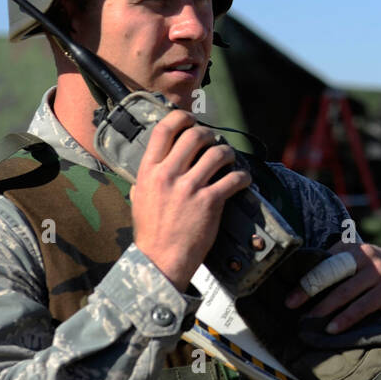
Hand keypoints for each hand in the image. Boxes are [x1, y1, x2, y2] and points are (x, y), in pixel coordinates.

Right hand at [130, 110, 251, 290]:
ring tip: (230, 159)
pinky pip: (233, 178)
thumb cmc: (150, 233)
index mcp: (148, 172)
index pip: (163, 130)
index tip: (191, 120)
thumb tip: (152, 165)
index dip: (181, 118)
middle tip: (215, 141)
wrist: (160, 261)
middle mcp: (168, 175)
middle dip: (210, 134)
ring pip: (217, 153)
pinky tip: (242, 180)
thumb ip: (145, 180)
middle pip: (195, 136)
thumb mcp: (138, 199)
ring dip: (228, 153)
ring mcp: (189, 188)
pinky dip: (242, 176)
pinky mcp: (209, 202)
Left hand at [283, 242, 380, 333]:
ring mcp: (377, 273)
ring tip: (309, 321)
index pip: (323, 261)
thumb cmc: (376, 275)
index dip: (305, 278)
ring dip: (324, 308)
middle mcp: (364, 256)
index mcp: (352, 248)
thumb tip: (302, 285)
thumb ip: (338, 267)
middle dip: (309, 290)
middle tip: (291, 305)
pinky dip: (346, 318)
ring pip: (345, 291)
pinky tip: (333, 329)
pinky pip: (361, 306)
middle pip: (331, 273)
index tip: (290, 297)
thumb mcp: (359, 263)